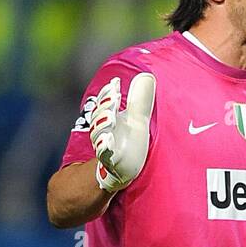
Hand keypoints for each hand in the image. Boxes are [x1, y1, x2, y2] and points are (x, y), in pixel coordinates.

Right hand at [88, 73, 155, 194]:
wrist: (122, 171)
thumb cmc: (131, 145)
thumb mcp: (137, 120)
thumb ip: (140, 101)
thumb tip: (147, 76)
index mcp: (109, 120)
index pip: (104, 104)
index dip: (107, 94)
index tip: (115, 84)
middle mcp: (104, 132)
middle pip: (99, 117)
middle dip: (105, 106)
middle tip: (115, 95)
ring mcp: (105, 147)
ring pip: (98, 134)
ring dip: (103, 124)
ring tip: (111, 116)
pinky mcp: (110, 163)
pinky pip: (104, 155)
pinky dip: (105, 147)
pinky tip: (108, 140)